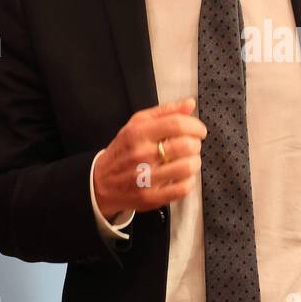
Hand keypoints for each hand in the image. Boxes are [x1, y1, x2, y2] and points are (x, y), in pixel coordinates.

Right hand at [93, 98, 206, 219]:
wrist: (101, 182)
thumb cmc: (124, 150)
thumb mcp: (137, 124)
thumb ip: (165, 112)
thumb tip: (189, 104)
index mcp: (138, 133)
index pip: (177, 124)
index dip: (195, 126)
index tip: (199, 131)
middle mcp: (141, 155)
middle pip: (186, 145)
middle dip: (196, 144)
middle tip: (192, 146)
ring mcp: (146, 178)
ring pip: (188, 167)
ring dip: (194, 162)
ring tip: (188, 160)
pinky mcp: (151, 197)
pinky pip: (183, 188)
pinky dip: (189, 181)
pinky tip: (182, 176)